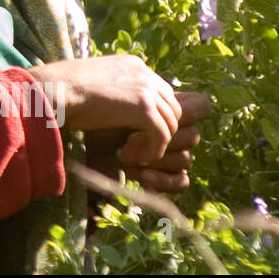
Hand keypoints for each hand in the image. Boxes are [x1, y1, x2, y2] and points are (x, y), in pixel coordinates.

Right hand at [29, 55, 182, 163]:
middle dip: (157, 132)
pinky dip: (149, 152)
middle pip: (172, 108)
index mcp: (133, 64)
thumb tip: (119, 108)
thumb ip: (113, 90)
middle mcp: (144, 73)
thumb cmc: (60, 90)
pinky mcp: (143, 108)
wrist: (51, 92)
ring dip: (152, 145)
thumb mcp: (93, 84)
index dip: (151, 118)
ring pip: (171, 124)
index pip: (160, 93)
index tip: (129, 134)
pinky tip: (125, 156)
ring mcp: (146, 89)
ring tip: (127, 154)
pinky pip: (162, 137)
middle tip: (130, 147)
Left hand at [93, 91, 211, 191]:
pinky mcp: (162, 177)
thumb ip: (150, 95)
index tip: (158, 111)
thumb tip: (185, 102)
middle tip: (130, 136)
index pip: (201, 106)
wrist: (76, 140)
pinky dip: (164, 181)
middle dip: (163, 137)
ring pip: (185, 158)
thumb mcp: (120, 98)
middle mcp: (173, 132)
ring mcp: (169, 156)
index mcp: (167, 107)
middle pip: (192, 135)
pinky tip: (142, 177)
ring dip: (157, 159)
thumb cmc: (95, 113)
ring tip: (124, 156)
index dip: (190, 110)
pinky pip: (181, 182)